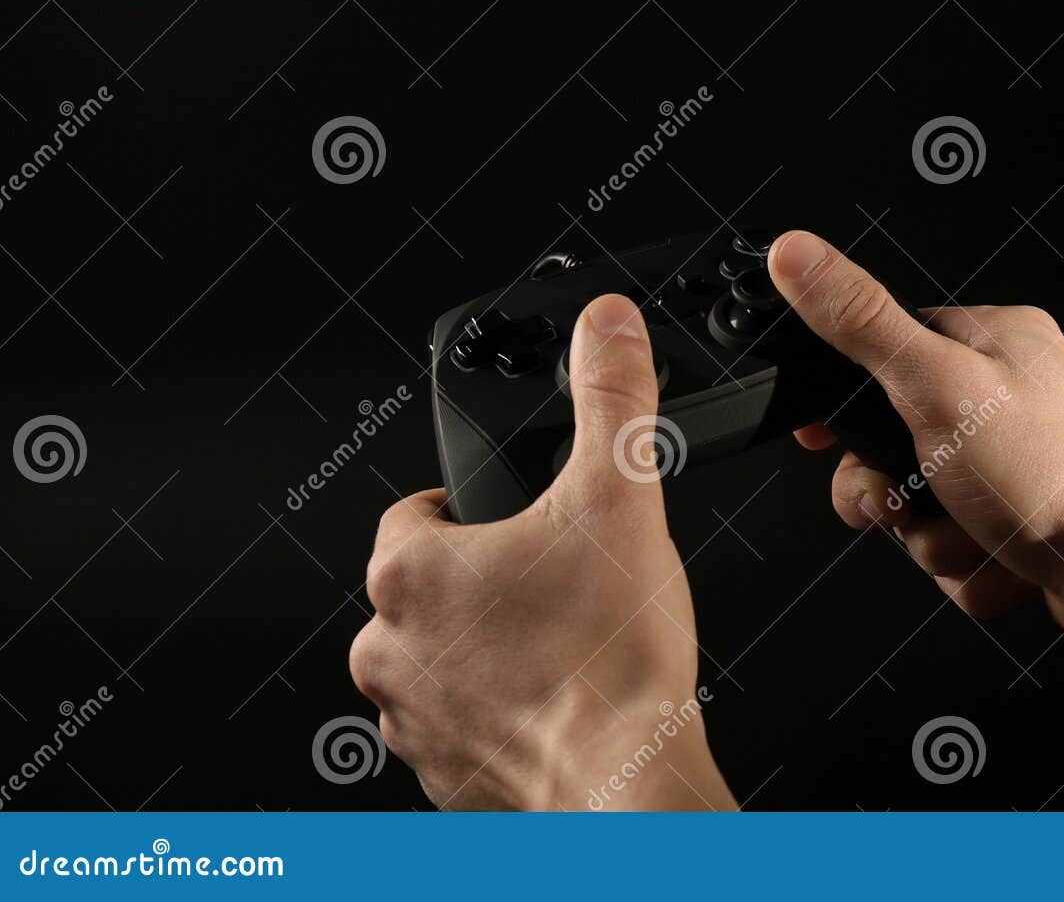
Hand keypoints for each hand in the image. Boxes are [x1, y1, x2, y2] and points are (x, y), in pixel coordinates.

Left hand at [349, 295, 735, 810]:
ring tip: (562, 646)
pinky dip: (501, 714)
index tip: (509, 518)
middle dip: (484, 584)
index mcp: (410, 574)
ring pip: (440, 663)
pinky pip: (461, 728)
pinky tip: (561, 702)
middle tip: (555, 585)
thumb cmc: (609, 658)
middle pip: (427, 592)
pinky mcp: (444, 779)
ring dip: (487, 651)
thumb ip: (612, 396)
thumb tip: (605, 325)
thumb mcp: (620, 495)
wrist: (627, 784)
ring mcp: (411, 723)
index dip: (466, 507)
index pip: (413, 515)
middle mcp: (389, 651)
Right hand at [769, 230, 1063, 663]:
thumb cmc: (1054, 473)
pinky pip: (961, 552)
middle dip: (894, 495)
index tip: (826, 440)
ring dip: (936, 539)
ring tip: (978, 535)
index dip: (850, 408)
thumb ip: (859, 322)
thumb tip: (796, 254)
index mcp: (990, 342)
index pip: (885, 354)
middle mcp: (1008, 398)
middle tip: (907, 502)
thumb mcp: (934, 384)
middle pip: (895, 445)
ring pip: (924, 509)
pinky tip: (1008, 563)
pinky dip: (973, 570)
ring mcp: (1019, 466)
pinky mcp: (1028, 525)